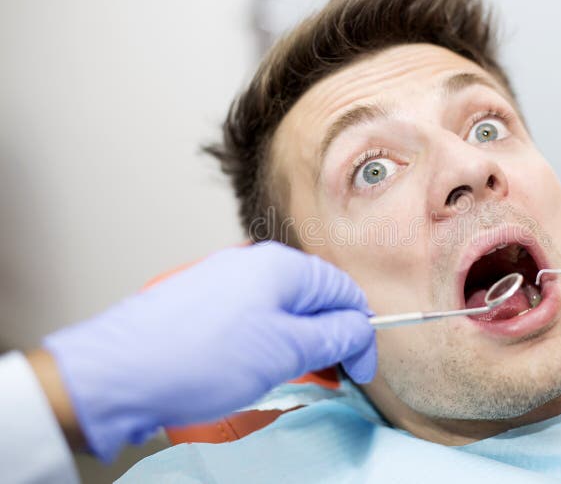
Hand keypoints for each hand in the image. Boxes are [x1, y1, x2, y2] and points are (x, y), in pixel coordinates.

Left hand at [42, 242, 375, 461]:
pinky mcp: (203, 304)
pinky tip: (254, 369)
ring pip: (282, 312)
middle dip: (328, 339)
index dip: (360, 334)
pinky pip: (251, 319)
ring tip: (289, 377)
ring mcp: (225, 281)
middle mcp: (253, 263)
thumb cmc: (198, 358)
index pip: (344, 293)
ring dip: (297, 345)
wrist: (119, 373)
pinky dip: (266, 344)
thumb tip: (359, 330)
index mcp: (281, 266)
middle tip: (329, 377)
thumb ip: (335, 336)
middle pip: (313, 300)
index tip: (360, 369)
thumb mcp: (287, 351)